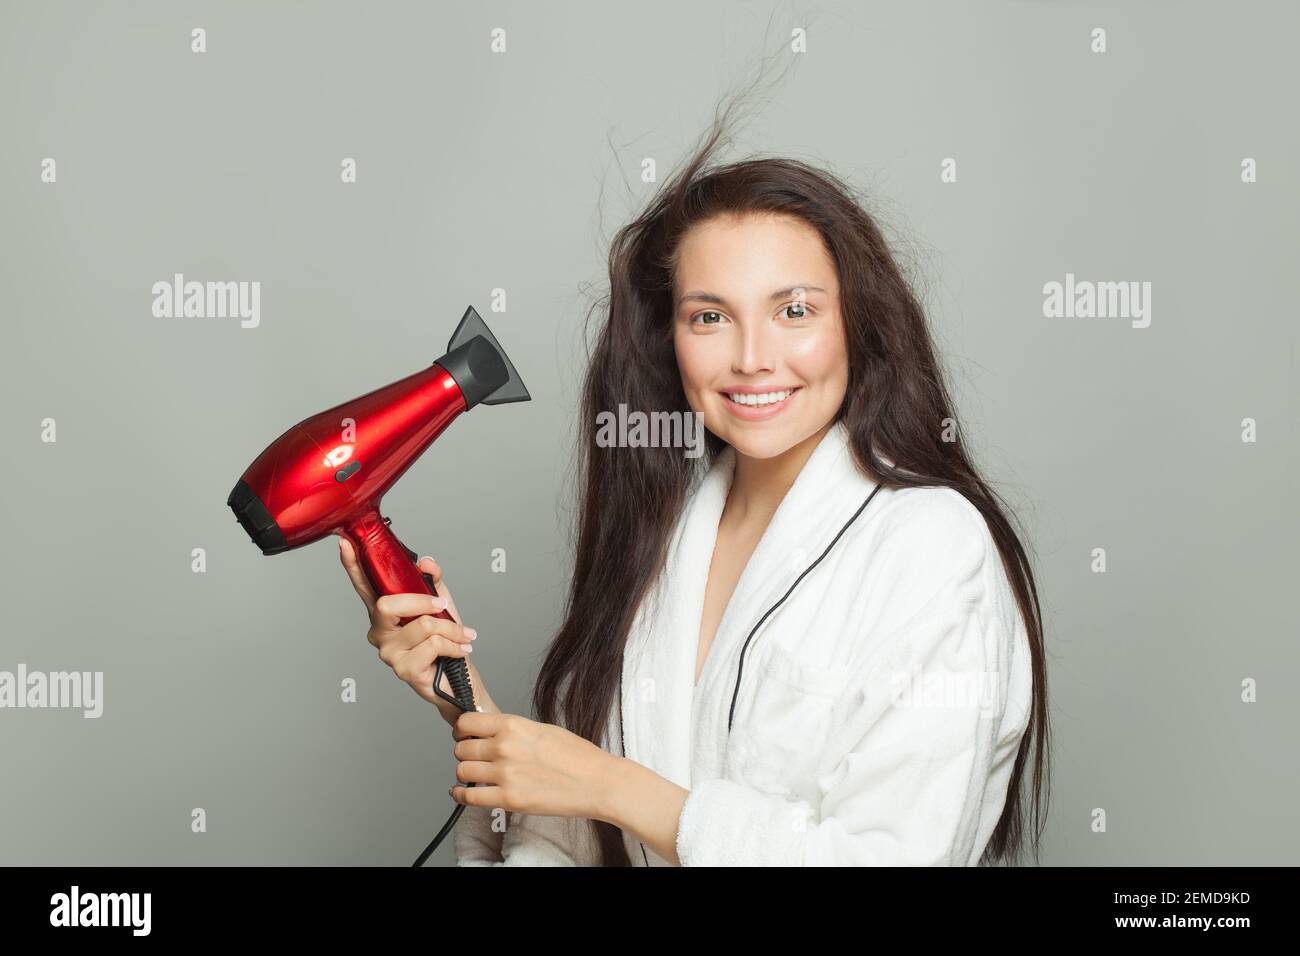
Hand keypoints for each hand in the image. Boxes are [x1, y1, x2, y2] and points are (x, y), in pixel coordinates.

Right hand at [338, 536, 496, 725]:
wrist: (459, 679)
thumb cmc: (445, 641)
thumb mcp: (441, 604)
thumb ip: (431, 580)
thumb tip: (426, 561)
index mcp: (384, 613)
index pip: (364, 586)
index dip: (353, 565)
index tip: (345, 543)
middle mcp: (379, 632)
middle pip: (388, 605)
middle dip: (423, 602)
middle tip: (444, 606)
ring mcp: (388, 652)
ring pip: (421, 625)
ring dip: (451, 629)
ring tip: (464, 637)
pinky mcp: (403, 669)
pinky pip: (433, 645)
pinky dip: (454, 645)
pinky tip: (460, 651)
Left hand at [448, 712, 612, 819]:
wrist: (597, 782)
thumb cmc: (577, 756)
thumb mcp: (542, 729)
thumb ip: (512, 731)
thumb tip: (491, 735)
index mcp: (513, 725)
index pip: (466, 722)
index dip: (462, 730)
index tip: (465, 735)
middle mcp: (505, 747)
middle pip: (461, 748)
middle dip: (465, 753)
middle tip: (474, 758)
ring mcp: (505, 774)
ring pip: (462, 771)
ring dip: (466, 774)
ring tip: (476, 776)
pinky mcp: (508, 799)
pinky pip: (469, 796)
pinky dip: (462, 795)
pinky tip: (464, 793)